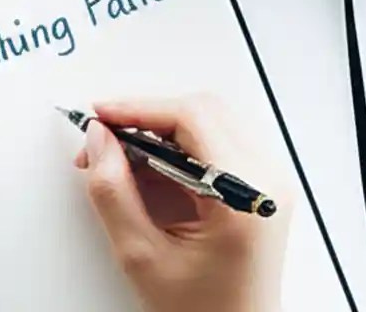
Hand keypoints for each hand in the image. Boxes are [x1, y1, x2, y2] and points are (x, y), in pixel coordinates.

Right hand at [75, 97, 289, 311]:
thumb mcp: (142, 256)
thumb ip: (114, 192)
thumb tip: (98, 142)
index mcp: (246, 195)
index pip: (192, 117)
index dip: (138, 109)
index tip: (100, 117)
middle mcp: (266, 182)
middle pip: (202, 111)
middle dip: (146, 118)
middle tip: (104, 139)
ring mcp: (267, 183)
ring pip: (209, 122)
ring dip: (159, 131)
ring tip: (121, 159)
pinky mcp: (258, 188)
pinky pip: (216, 144)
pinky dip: (176, 148)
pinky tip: (147, 171)